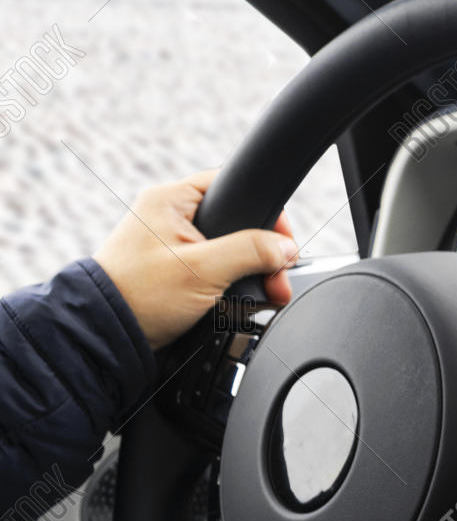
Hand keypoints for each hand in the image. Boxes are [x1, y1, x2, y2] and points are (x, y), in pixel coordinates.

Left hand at [93, 169, 297, 348]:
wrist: (106, 334)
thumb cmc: (138, 296)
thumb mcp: (203, 270)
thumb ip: (250, 252)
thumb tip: (286, 249)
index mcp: (171, 200)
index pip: (233, 186)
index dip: (265, 214)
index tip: (282, 244)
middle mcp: (171, 216)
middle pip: (238, 223)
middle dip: (263, 254)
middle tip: (275, 281)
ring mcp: (173, 244)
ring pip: (230, 250)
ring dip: (250, 273)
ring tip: (260, 294)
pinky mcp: (176, 270)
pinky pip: (217, 270)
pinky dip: (232, 285)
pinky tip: (237, 302)